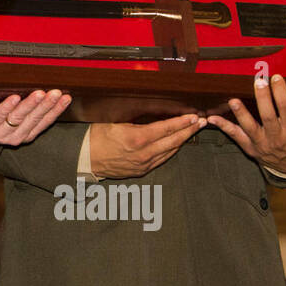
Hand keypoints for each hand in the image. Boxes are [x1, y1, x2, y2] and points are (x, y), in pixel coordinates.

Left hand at [0, 90, 71, 145]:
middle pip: (34, 119)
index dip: (56, 109)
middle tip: (56, 92)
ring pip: (19, 119)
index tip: (66, 97)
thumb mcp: (12, 111)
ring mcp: (1, 134)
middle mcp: (16, 136)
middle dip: (47, 105)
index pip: (45, 121)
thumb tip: (43, 84)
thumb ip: (26, 103)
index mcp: (25, 133)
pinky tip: (14, 97)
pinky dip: (7, 107)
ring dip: (30, 105)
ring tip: (40, 93)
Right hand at [88, 114, 203, 178]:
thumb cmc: (95, 137)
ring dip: (182, 141)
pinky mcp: (140, 171)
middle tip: (200, 123)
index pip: (166, 128)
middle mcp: (143, 153)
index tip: (193, 116)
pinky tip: (175, 145)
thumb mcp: (115, 122)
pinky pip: (161, 160)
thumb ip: (136, 121)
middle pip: (173, 141)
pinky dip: (170, 151)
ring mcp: (143, 164)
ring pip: (169, 152)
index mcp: (137, 138)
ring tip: (191, 132)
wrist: (84, 159)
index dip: (182, 122)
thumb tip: (153, 115)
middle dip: (188, 131)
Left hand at [206, 74, 285, 174]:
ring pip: (250, 128)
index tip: (276, 77)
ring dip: (241, 114)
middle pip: (268, 116)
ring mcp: (261, 142)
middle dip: (263, 99)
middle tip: (259, 82)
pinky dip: (223, 127)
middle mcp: (277, 137)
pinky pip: (235, 136)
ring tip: (233, 101)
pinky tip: (211, 118)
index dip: (282, 93)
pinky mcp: (249, 146)